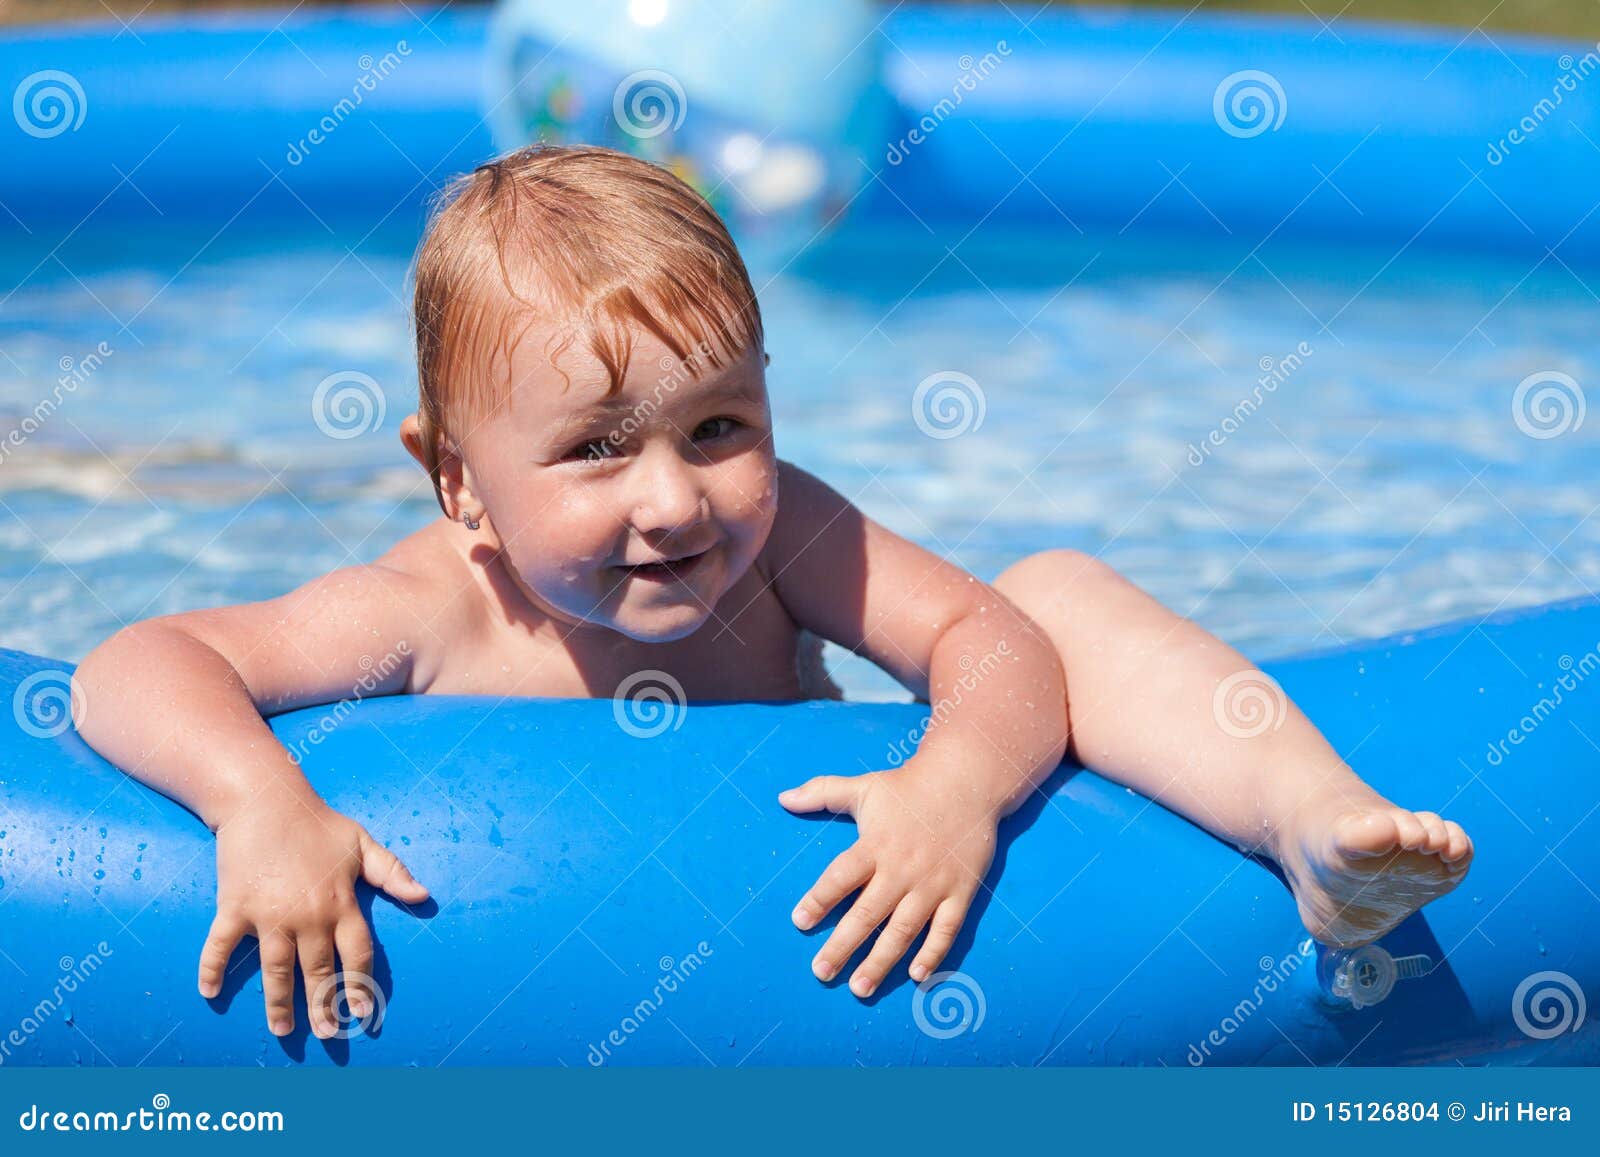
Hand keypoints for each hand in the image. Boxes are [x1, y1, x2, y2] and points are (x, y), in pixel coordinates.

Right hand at [197, 794, 428, 1038]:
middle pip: (318, 972)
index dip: (360, 984)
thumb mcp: (363, 843)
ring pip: (276, 970)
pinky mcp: (234, 907)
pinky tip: (209, 993)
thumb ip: (393, 872)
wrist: (266, 800)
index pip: (357, 954)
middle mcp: (308, 915)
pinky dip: (212, 969)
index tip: (362, 1012)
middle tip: (328, 1035)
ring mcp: (270, 915)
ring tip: (282, 1031)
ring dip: (279, 1004)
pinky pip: (220, 946)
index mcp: (341, 903)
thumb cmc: (318, 823)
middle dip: (323, 1006)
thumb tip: (425, 895)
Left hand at [778, 760, 999, 997]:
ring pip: (904, 930)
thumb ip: (822, 793)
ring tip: (859, 988)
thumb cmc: (908, 787)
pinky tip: (916, 975)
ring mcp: (932, 884)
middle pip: (867, 913)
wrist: (967, 781)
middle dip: (842, 946)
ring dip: (881, 961)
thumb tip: (783, 798)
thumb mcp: (863, 787)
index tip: (799, 922)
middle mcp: (901, 869)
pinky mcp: (960, 892)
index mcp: (875, 845)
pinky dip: (933, 953)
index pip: (840, 877)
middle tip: (821, 972)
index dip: (819, 900)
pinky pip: (946, 929)